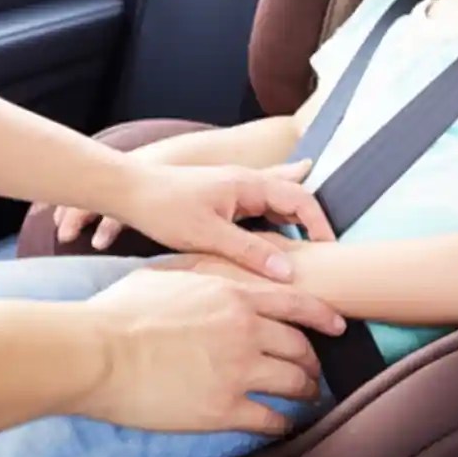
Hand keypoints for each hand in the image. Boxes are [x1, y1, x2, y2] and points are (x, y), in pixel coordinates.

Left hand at [58, 160, 334, 280]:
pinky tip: (268, 257)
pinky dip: (272, 232)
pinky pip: (260, 215)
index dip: (321, 226)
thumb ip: (250, 253)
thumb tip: (288, 273)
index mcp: (249, 184)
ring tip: (303, 262)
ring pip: (277, 209)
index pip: (302, 200)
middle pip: (294, 203)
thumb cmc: (164, 208)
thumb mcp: (208, 235)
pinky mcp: (223, 202)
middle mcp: (247, 183)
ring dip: (292, 231)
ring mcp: (236, 191)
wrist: (128, 191)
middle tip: (323, 259)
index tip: (329, 252)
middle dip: (312, 229)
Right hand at [75, 268, 344, 434]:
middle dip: (313, 361)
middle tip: (314, 371)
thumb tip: (207, 266)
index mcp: (235, 296)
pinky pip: (270, 418)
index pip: (299, 304)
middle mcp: (246, 330)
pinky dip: (282, 423)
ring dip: (306, 392)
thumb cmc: (120, 312)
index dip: (325, 317)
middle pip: (301, 347)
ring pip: (295, 383)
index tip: (339, 326)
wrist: (98, 352)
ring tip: (307, 398)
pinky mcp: (223, 408)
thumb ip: (199, 273)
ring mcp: (238, 370)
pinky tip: (282, 425)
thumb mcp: (166, 275)